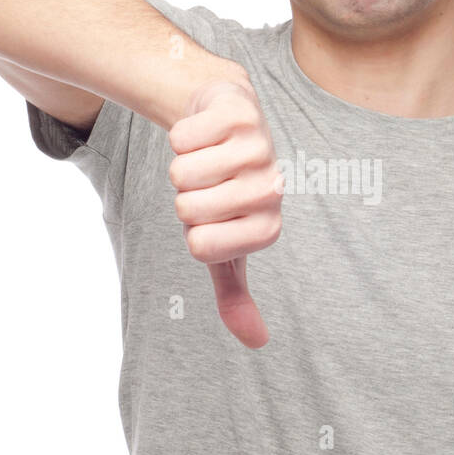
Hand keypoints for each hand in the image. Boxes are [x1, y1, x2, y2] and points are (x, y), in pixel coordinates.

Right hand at [168, 75, 282, 347]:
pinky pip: (182, 136)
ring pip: (181, 172)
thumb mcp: (229, 244)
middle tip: (208, 184)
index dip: (192, 231)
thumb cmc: (225, 189)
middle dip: (184, 197)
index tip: (212, 217)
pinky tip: (206, 131)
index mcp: (267, 226)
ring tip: (207, 158)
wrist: (227, 122)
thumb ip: (236, 295)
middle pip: (188, 208)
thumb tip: (257, 343)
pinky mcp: (241, 111)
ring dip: (181, 164)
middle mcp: (271, 189)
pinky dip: (182, 133)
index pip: (200, 246)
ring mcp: (260, 148)